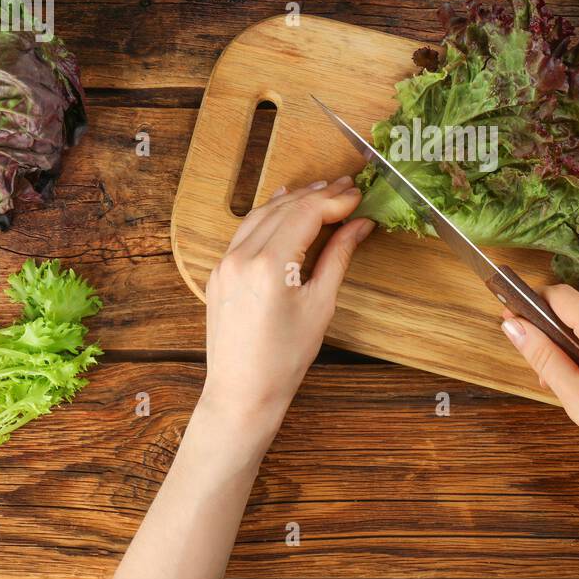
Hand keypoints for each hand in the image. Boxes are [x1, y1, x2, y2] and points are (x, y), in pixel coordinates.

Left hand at [203, 176, 372, 441]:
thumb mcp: (321, 305)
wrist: (242, 392)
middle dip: (318, 195)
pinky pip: (245, 230)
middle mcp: (241, 257)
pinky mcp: (219, 271)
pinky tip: (285, 204)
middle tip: (348, 186)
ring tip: (323, 190)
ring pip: (262, 214)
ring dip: (293, 199)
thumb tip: (359, 225)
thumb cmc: (285, 358)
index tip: (358, 195)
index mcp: (269, 266)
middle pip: (284, 208)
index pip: (306, 214)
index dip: (335, 201)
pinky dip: (269, 214)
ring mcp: (225, 262)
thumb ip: (338, 257)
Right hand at [499, 286, 578, 505]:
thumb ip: (543, 356)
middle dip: (555, 336)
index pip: (557, 294)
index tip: (515, 326)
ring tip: (578, 388)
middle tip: (549, 378)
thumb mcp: (577, 398)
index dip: (531, 307)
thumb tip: (512, 325)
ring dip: (578, 344)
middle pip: (576, 309)